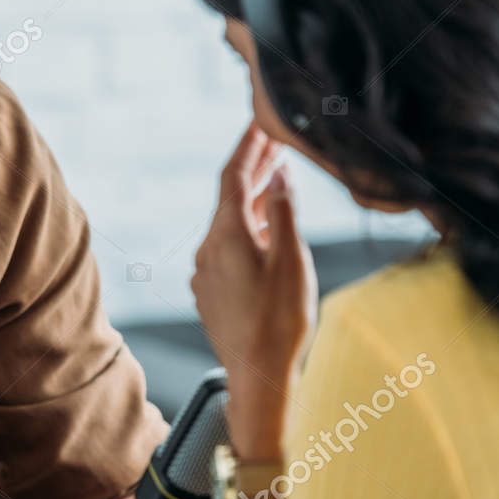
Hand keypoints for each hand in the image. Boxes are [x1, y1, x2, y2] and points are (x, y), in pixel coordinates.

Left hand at [191, 122, 317, 455]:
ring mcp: (206, 271)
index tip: (262, 122)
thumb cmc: (280, 322)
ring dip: (253, 200)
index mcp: (226, 235)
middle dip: (254, 168)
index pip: (233, 176)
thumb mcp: (292, 261)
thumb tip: (280, 175)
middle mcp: (208, 248)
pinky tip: (266, 230)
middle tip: (276, 142)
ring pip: (230, 223)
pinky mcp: (211, 291)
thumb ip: (285, 213)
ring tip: (278, 178)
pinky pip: (227, 247)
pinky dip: (247, 228)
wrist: (256, 376)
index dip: (249, 146)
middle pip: (230, 197)